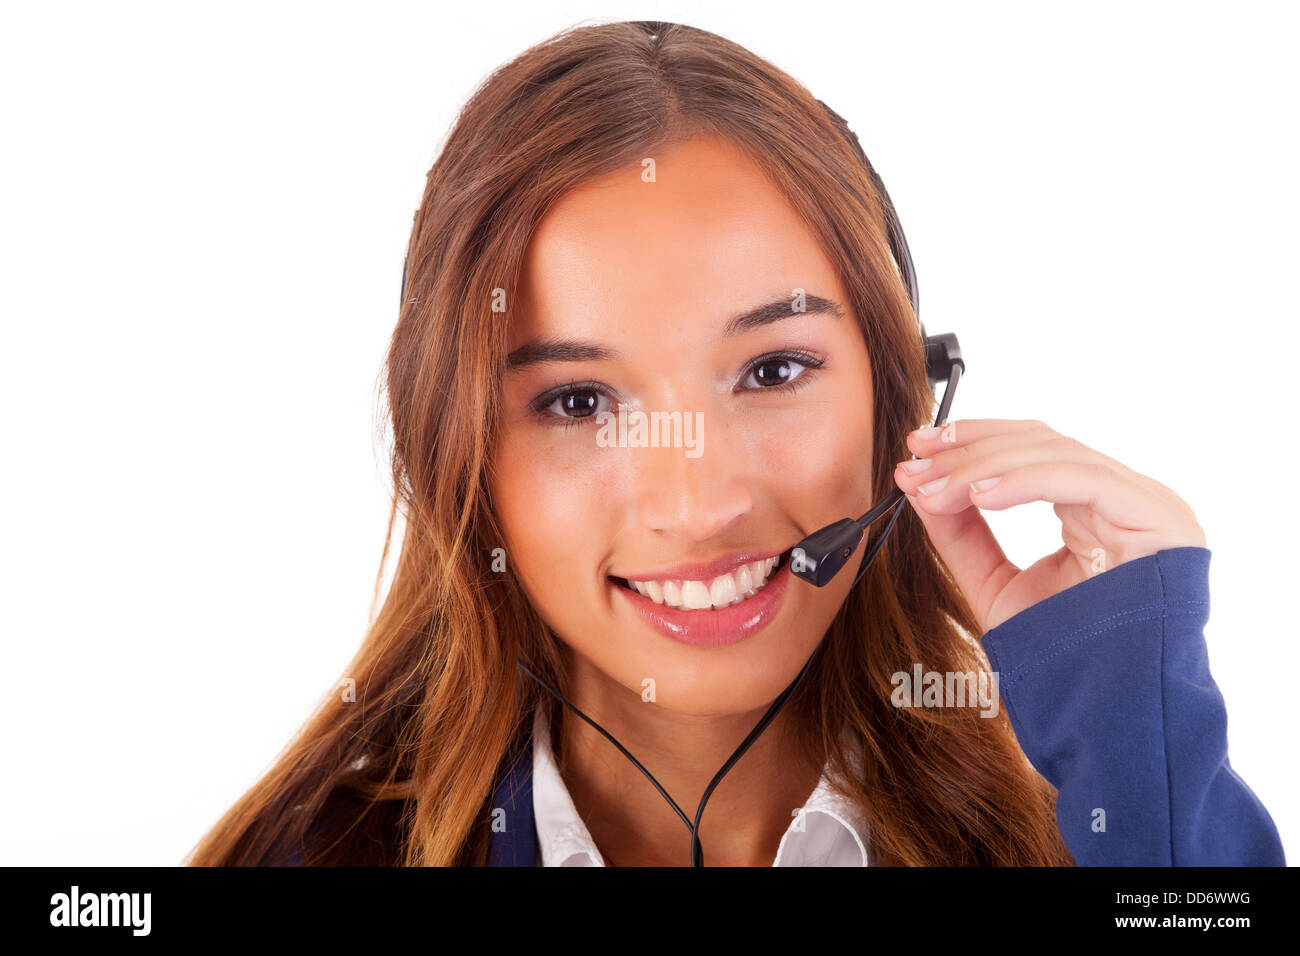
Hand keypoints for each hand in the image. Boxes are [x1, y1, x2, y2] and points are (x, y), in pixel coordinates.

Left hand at [892, 418, 1206, 632]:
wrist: (1109, 709)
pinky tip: (979, 496)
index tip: (915, 450)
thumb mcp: (995, 585)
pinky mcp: (1160, 516)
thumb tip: (919, 485)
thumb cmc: (1063, 654)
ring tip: (933, 489)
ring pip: (1055, 454)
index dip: (971, 442)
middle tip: (915, 461)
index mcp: (1093, 507)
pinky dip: (1024, 480)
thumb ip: (961, 535)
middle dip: (969, 448)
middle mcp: (1123, 497)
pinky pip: (1084, 479)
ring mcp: (1147, 503)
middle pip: (1039, 442)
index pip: (1029, 450)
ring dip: (982, 467)